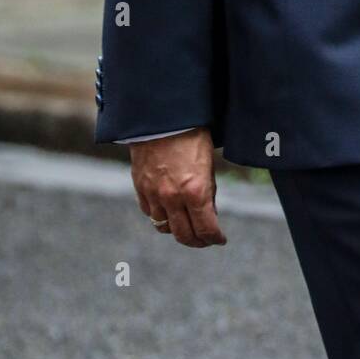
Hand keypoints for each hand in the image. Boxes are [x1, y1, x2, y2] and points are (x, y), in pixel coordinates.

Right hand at [130, 128, 226, 246]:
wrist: (162, 117)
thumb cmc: (191, 135)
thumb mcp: (208, 164)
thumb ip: (208, 192)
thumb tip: (209, 214)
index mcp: (195, 191)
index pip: (206, 229)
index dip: (215, 238)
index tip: (220, 239)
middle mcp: (173, 197)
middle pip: (184, 235)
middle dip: (197, 241)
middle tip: (205, 240)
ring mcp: (154, 194)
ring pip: (164, 227)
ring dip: (176, 230)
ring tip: (186, 226)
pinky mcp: (140, 188)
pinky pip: (150, 212)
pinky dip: (160, 216)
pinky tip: (169, 211)